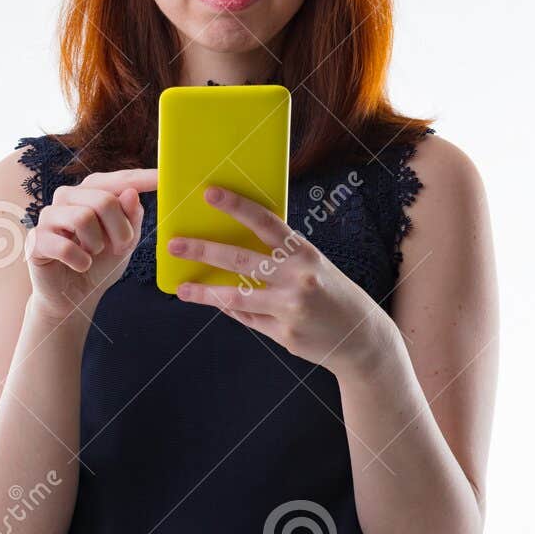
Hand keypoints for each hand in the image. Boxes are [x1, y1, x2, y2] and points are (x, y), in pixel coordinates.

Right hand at [25, 169, 156, 322]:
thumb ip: (131, 217)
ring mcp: (49, 217)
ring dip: (97, 244)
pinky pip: (63, 245)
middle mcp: (67, 198)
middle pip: (102, 199)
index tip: (164, 178)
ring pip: (82, 217)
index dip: (141, 178)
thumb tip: (131, 193)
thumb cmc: (99, 264)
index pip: (117, 180)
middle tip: (121, 246)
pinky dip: (79, 260)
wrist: (73, 297)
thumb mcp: (126, 241)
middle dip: (120, 228)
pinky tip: (81, 265)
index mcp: (90, 192)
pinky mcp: (36, 240)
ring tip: (94, 254)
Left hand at [167, 185, 397, 378]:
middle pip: (241, 260)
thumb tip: (236, 247)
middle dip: (203, 250)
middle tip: (174, 245)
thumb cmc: (332, 295)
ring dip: (204, 292)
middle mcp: (298, 278)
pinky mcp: (284, 334)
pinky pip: (247, 318)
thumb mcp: (313, 267)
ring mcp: (290, 308)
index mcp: (305, 253)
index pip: (266, 223)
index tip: (210, 194)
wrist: (361, 339)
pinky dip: (231, 309)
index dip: (237, 207)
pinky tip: (213, 300)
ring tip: (183, 288)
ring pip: (236, 296)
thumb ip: (280, 257)